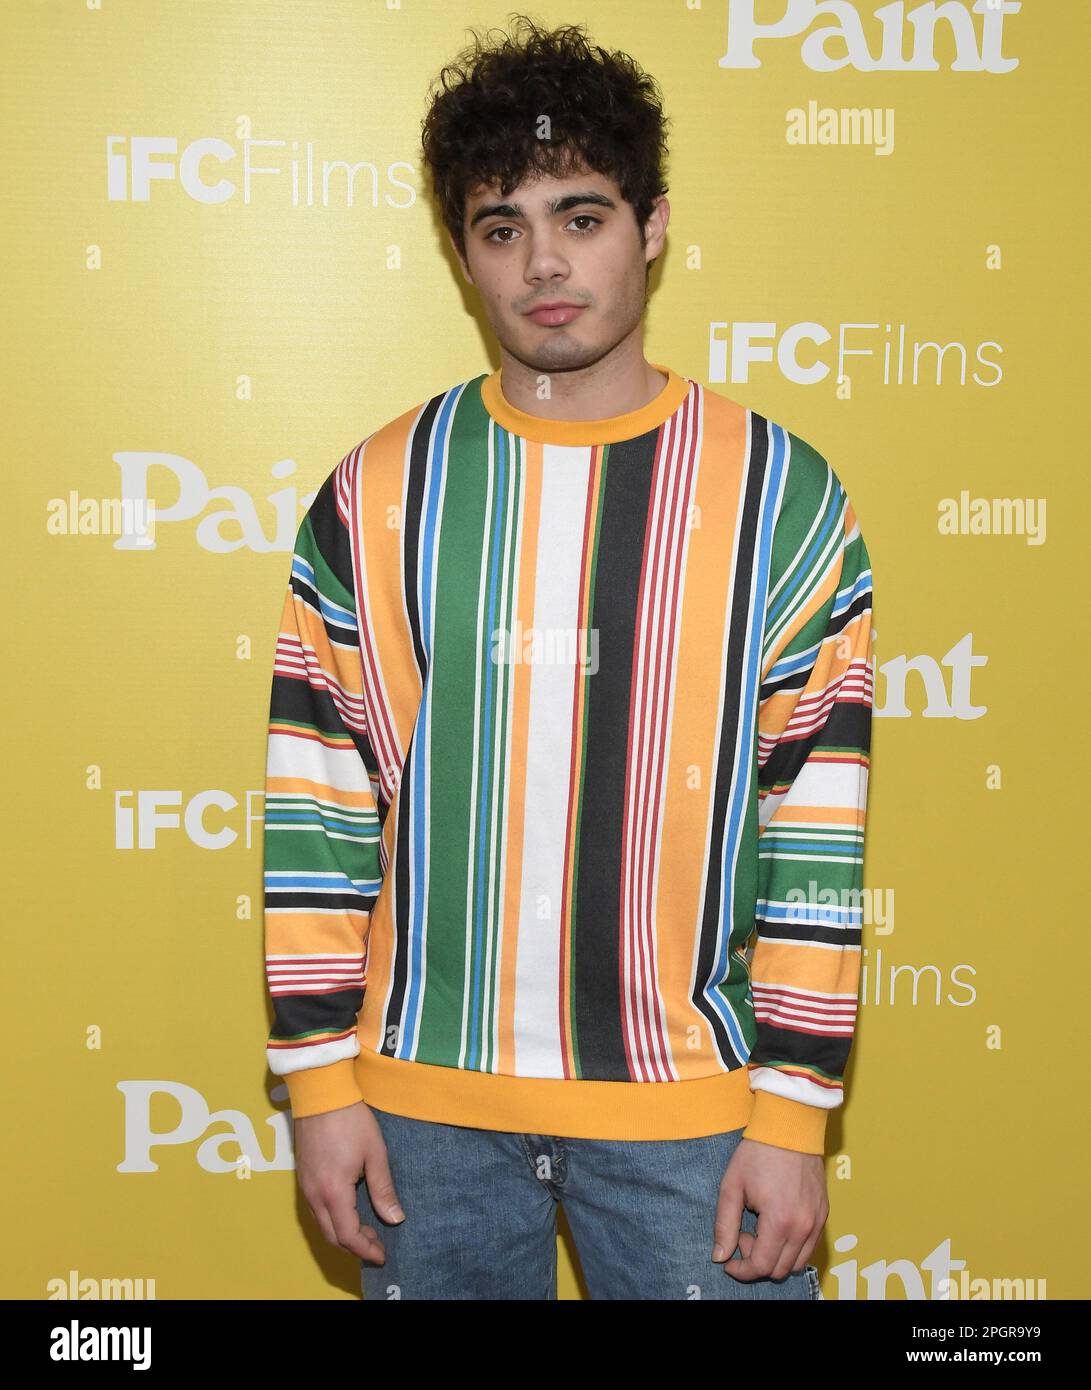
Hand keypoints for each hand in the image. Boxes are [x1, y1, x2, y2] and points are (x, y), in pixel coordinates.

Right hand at [293, 1101, 404, 1264]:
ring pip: (322, 1224)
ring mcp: (306, 1186)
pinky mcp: (303, 1177)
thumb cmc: (351, 1120)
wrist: (321, 1094)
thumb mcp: (375, 1153)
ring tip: (367, 1228)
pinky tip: (349, 1210)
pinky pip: (316, 1210)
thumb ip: (383, 1189)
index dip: (366, 1249)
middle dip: (355, 1246)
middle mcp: (315, 1195)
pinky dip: (333, 1219)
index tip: (382, 1255)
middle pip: (332, 1236)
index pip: (348, 1235)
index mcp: (333, 1192)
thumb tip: (395, 1218)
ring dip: (343, 1233)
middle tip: (378, 1244)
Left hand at [712, 1137, 827, 1280]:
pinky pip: (809, 1247)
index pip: (761, 1266)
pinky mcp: (824, 1214)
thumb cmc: (757, 1154)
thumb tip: (720, 1257)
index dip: (741, 1270)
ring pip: (797, 1263)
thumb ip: (725, 1225)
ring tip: (760, 1229)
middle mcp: (803, 1227)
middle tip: (743, 1234)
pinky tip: (776, 1225)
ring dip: (775, 1257)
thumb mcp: (732, 1187)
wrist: (789, 1127)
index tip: (728, 1261)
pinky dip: (792, 1248)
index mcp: (779, 1221)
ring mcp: (817, 1221)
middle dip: (756, 1261)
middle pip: (780, 1270)